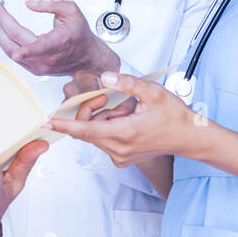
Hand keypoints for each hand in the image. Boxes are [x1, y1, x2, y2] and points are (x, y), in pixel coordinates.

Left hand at [0, 0, 120, 77]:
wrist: (86, 56)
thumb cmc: (79, 34)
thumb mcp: (71, 10)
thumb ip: (50, 3)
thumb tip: (29, 3)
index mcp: (59, 43)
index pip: (42, 47)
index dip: (28, 51)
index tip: (19, 53)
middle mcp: (48, 58)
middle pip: (17, 42)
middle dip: (1, 22)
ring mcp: (39, 66)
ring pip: (11, 50)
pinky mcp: (33, 69)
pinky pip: (12, 55)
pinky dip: (4, 41)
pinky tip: (2, 30)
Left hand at [48, 72, 200, 166]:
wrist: (189, 137)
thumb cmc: (174, 117)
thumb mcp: (153, 92)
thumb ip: (126, 84)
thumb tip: (106, 78)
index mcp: (124, 133)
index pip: (85, 130)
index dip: (64, 125)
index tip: (47, 123)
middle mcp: (119, 149)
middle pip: (88, 130)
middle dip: (92, 111)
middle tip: (111, 98)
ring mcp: (121, 156)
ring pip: (96, 134)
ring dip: (104, 119)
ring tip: (127, 111)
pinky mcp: (123, 159)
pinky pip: (104, 140)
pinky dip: (110, 127)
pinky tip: (128, 121)